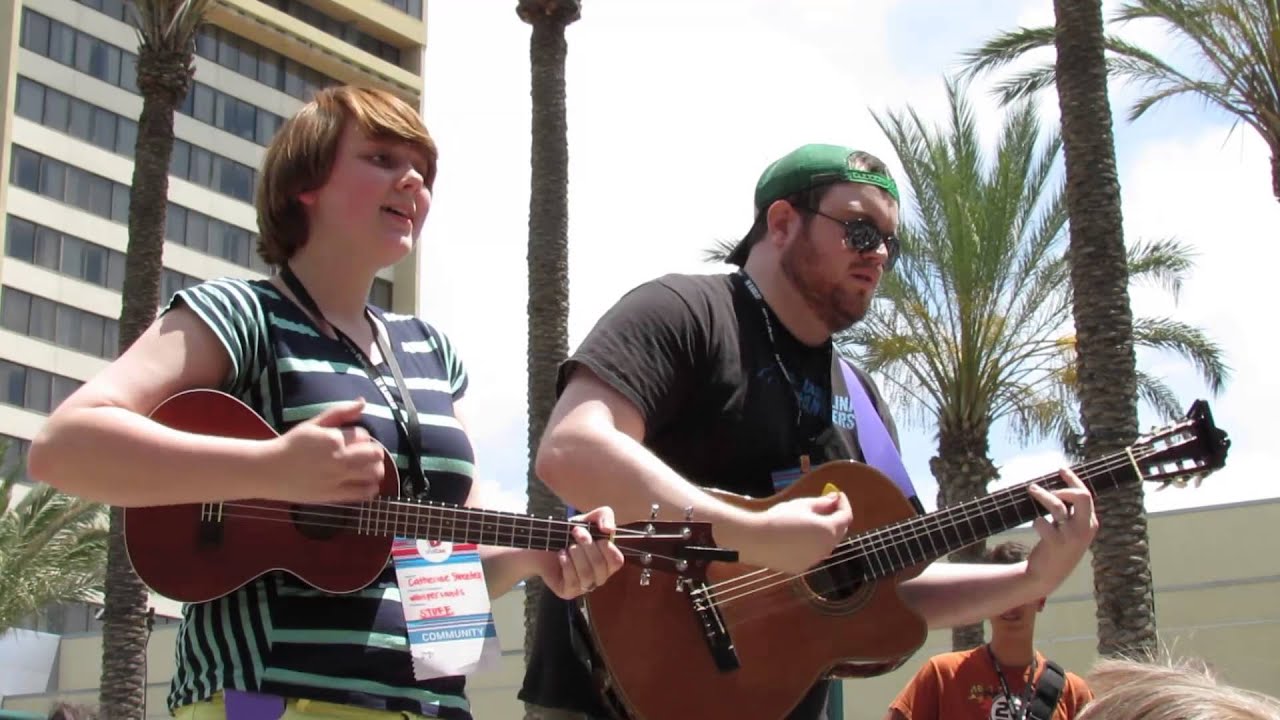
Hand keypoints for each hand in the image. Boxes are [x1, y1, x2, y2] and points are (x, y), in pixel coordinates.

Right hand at [262, 398, 386, 502]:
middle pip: (375, 454)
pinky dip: (370, 488)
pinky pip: (364, 493)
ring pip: (374, 473)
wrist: (268, 470)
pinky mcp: (333, 495)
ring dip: (375, 470)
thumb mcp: (314, 423)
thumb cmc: (291, 445)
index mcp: (334, 438)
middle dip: (373, 452)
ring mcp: (337, 478)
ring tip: (367, 469)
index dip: (360, 437)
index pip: (364, 435)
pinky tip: (365, 484)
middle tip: (365, 455)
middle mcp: (338, 458)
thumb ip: (340, 412)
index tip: (351, 441)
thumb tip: (362, 402)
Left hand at [538, 506, 625, 599]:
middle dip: (587, 545)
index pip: (616, 560)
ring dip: (576, 555)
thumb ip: (604, 516)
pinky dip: (566, 564)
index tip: (590, 531)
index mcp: (607, 562)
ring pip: (587, 574)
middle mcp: (599, 577)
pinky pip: (573, 582)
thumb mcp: (588, 519)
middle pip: (600, 565)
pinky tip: (561, 555)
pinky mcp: (568, 592)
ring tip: (567, 546)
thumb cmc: (569, 533)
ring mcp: (584, 586)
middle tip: (575, 532)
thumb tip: (609, 530)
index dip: (605, 546)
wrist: (542, 543)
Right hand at [741, 491, 851, 574]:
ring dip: (824, 532)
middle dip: (836, 518)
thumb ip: (822, 503)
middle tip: (826, 506)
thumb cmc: (780, 518)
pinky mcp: (802, 567)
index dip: (844, 503)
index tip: (838, 495)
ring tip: (810, 521)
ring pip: (826, 544)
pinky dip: (812, 544)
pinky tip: (798, 537)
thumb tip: (835, 499)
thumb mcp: (802, 505)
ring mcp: (815, 560)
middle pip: (839, 532)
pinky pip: (813, 554)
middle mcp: (826, 548)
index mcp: (829, 530)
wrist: (756, 541)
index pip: (846, 516)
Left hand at [1025, 467, 1097, 593]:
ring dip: (1042, 495)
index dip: (1073, 480)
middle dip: (1065, 485)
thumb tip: (1059, 486)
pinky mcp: (1055, 543)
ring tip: (1031, 489)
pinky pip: (1041, 522)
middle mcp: (1084, 529)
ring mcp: (1071, 536)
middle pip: (1081, 496)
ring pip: (1057, 506)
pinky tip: (1037, 525)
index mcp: (1091, 523)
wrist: (1048, 575)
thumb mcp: (1072, 531)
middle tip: (1050, 484)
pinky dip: (1036, 521)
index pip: (1086, 495)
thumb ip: (1072, 513)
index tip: (1061, 469)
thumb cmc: (1058, 548)